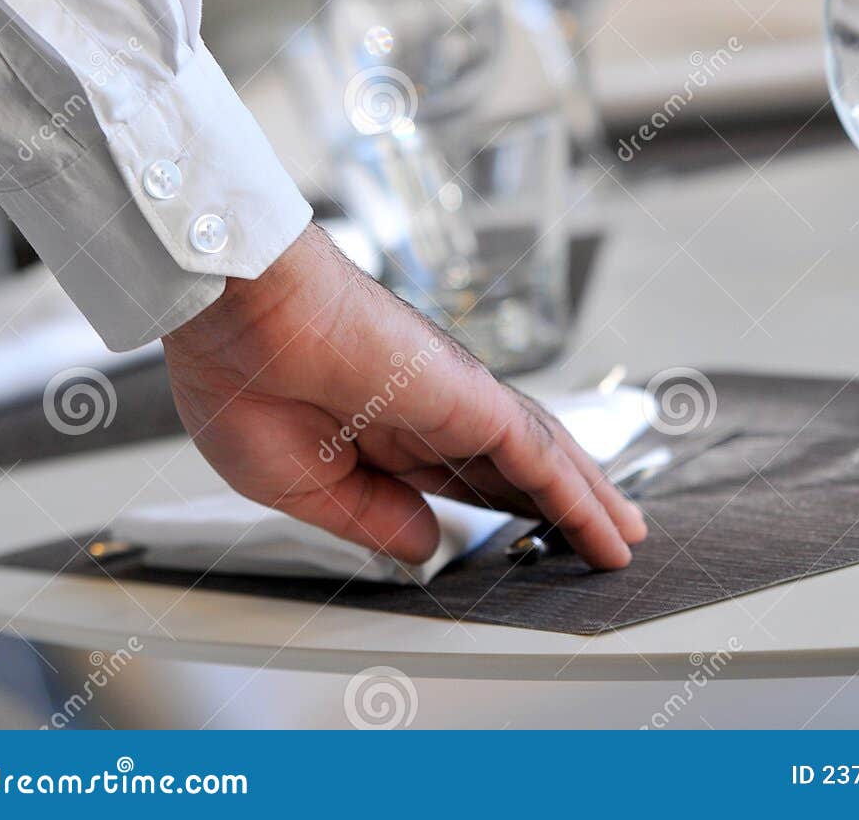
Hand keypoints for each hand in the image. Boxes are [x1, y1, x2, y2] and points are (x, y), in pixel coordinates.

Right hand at [163, 222, 645, 568]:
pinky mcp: (471, 397)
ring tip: (620, 538)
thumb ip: (371, 517)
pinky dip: (578, 494)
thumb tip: (427, 547)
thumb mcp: (301, 483)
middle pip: (507, 468)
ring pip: (537, 459)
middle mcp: (424, 409)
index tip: (516, 537)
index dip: (490, 508)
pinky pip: (538, 454)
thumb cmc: (241, 373)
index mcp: (375, 426)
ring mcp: (452, 400)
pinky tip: (604, 526)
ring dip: (584, 500)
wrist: (238, 311)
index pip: (450, 476)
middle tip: (591, 537)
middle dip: (551, 503)